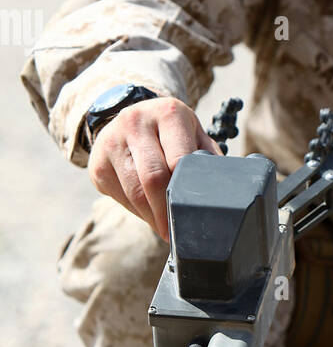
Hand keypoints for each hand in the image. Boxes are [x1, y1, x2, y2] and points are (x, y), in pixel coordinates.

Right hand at [88, 96, 221, 242]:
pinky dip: (135, 211)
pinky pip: (118, 196)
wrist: (131, 114)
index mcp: (168, 113)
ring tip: (164, 228)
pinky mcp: (97, 162)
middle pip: (152, 178)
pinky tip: (147, 213)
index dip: (185, 192)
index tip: (191, 215)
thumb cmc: (172, 131)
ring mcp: (112, 141)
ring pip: (133, 191)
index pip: (178, 160)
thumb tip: (221, 191)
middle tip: (175, 232)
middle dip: (165, 211)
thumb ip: (207, 157)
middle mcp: (136, 122)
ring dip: (151, 216)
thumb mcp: (194, 133)